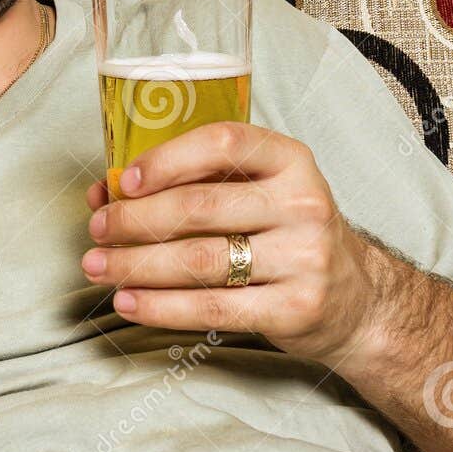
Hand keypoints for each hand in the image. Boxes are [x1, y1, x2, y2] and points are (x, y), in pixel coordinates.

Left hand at [81, 120, 371, 362]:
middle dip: (134, 220)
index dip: (167, 159)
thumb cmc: (286, 236)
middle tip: (96, 230)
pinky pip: (212, 308)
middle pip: (199, 207)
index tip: (124, 181)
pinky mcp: (294, 308)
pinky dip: (160, 307)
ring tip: (98, 267)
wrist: (356, 300)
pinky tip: (128, 301)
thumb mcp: (259, 193)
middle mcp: (302, 204)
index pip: (224, 143)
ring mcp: (302, 258)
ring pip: (199, 261)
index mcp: (290, 160)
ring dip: (136, 265)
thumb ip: (192, 183)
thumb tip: (104, 192)